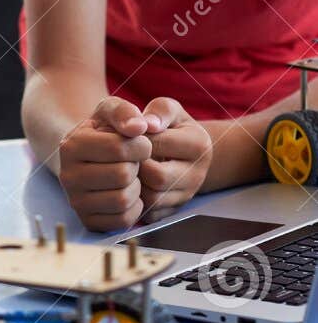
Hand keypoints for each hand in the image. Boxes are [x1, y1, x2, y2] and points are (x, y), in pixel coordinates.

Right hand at [57, 98, 152, 231]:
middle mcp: (68, 176)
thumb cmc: (104, 132)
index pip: (119, 147)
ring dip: (136, 188)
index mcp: (71, 146)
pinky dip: (134, 208)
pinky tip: (128, 192)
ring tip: (130, 177)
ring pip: (123, 200)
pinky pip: (123, 220)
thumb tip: (140, 127)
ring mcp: (75, 201)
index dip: (141, 145)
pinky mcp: (87, 221)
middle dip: (137, 167)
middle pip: (122, 175)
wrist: (88, 157)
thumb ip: (124, 112)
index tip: (140, 143)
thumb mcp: (110, 111)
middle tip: (133, 161)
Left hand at [136, 96, 212, 219]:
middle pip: (158, 177)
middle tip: (123, 156)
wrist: (178, 151)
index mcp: (199, 145)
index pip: (159, 145)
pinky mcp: (172, 211)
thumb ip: (159, 110)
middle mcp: (198, 174)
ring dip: (133, 185)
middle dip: (135, 166)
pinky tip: (130, 184)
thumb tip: (147, 124)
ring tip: (126, 169)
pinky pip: (149, 214)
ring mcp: (187, 195)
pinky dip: (135, 201)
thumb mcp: (167, 109)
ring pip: (152, 199)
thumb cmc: (168, 126)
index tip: (127, 135)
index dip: (136, 140)